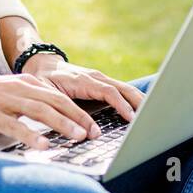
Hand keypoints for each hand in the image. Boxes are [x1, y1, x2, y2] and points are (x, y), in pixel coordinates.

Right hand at [0, 72, 101, 149]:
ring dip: (62, 124)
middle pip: (56, 102)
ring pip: (41, 111)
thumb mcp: (9, 95)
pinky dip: (31, 135)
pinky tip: (43, 145)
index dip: (79, 111)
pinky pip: (15, 126)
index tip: (94, 126)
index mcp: (25, 84)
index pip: (59, 97)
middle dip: (79, 117)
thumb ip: (30, 102)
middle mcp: (19, 89)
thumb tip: (55, 118)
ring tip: (78, 137)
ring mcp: (6, 101)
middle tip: (94, 133)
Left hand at [20, 56, 145, 123]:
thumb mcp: (47, 96)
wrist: (40, 63)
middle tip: (150, 117)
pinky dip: (132, 98)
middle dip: (138, 102)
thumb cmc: (42, 80)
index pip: (108, 92)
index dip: (121, 105)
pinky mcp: (101, 82)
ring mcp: (99, 78)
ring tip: (152, 113)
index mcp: (83, 80)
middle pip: (123, 88)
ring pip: (125, 88)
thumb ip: (63, 111)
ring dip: (139, 100)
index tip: (131, 118)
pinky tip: (141, 107)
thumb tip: (81, 129)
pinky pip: (120, 89)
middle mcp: (95, 77)